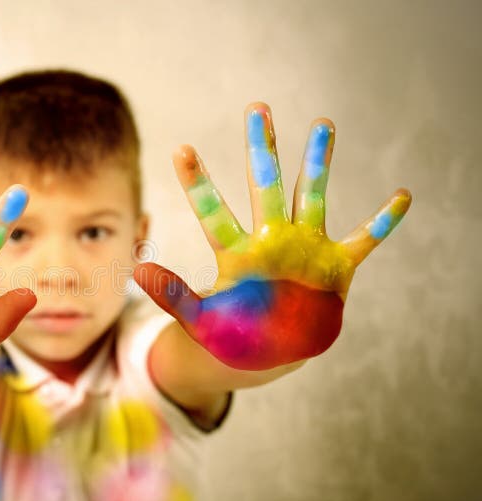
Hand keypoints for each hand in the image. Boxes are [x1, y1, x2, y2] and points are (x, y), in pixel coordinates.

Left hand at [135, 103, 410, 370]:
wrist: (270, 353)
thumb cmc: (231, 337)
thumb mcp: (200, 319)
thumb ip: (173, 295)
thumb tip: (137, 270)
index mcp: (237, 254)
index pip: (213, 212)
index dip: (199, 182)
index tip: (182, 149)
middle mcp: (271, 241)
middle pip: (265, 188)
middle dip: (262, 151)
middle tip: (257, 109)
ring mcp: (304, 250)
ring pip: (313, 197)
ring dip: (319, 165)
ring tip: (323, 125)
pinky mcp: (335, 267)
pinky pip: (363, 240)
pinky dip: (382, 223)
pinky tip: (402, 196)